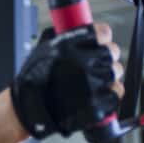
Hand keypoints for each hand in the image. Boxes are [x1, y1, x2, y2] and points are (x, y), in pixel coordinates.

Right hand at [9, 21, 124, 139]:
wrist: (28, 109)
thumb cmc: (32, 81)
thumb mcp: (43, 49)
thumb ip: (65, 39)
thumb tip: (80, 33)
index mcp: (68, 47)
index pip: (102, 33)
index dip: (103, 37)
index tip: (101, 41)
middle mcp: (81, 64)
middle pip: (111, 52)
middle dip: (107, 56)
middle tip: (99, 62)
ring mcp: (91, 85)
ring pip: (115, 72)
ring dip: (108, 75)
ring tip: (97, 80)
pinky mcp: (96, 105)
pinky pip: (115, 93)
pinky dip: (111, 94)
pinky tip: (100, 95)